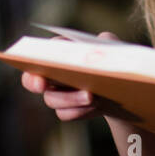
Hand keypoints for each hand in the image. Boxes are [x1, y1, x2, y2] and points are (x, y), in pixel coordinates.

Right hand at [20, 30, 139, 122]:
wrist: (120, 87)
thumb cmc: (111, 60)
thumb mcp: (112, 47)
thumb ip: (106, 41)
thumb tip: (103, 43)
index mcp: (58, 52)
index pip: (40, 54)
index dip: (33, 63)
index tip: (40, 75)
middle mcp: (52, 73)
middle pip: (35, 81)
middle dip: (38, 84)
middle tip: (46, 85)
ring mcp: (57, 93)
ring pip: (51, 100)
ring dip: (69, 99)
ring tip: (91, 96)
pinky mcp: (67, 109)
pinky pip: (65, 114)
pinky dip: (79, 112)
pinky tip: (95, 107)